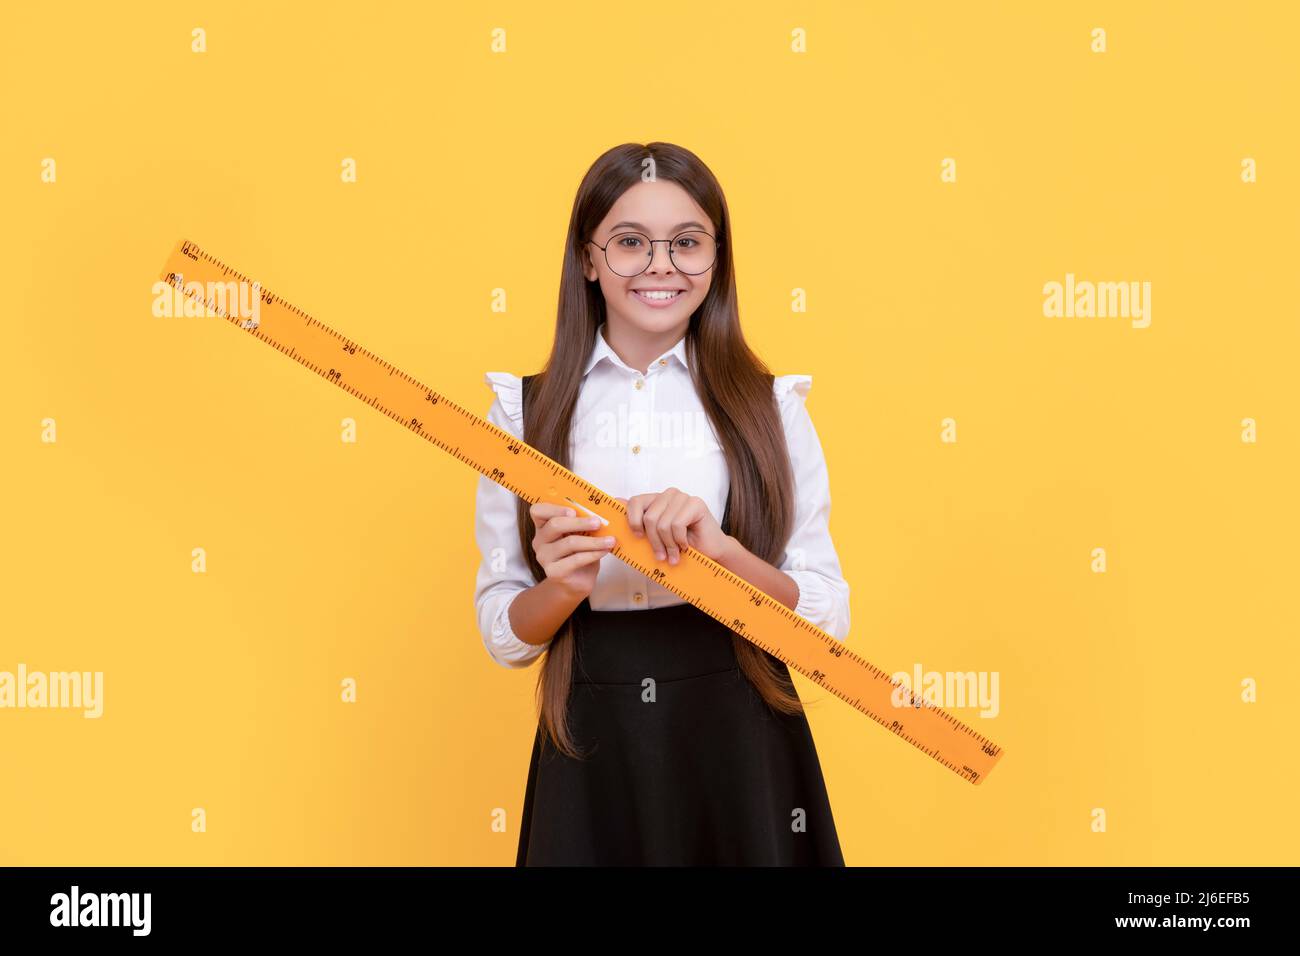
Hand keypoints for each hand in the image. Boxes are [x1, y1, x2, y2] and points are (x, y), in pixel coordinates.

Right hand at [529, 502, 616, 598]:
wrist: (577, 582)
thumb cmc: (579, 553)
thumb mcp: (581, 534)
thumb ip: (585, 520)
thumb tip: (608, 506)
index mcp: (543, 526)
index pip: (538, 511)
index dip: (554, 508)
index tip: (574, 510)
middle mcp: (540, 541)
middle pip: (555, 525)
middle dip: (579, 522)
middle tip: (598, 523)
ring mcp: (544, 557)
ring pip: (569, 543)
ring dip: (593, 541)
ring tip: (610, 540)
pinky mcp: (553, 572)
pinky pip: (576, 559)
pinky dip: (593, 554)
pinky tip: (605, 551)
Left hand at [616, 488, 731, 565]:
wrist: (711, 552)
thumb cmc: (682, 545)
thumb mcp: (655, 536)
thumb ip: (638, 520)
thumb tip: (616, 501)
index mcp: (657, 500)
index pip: (635, 501)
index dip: (633, 521)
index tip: (639, 537)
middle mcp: (669, 495)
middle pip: (649, 518)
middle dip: (654, 542)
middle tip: (661, 556)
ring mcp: (683, 498)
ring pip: (663, 523)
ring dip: (668, 545)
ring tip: (674, 555)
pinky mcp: (696, 504)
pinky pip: (677, 525)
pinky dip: (679, 541)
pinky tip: (685, 546)